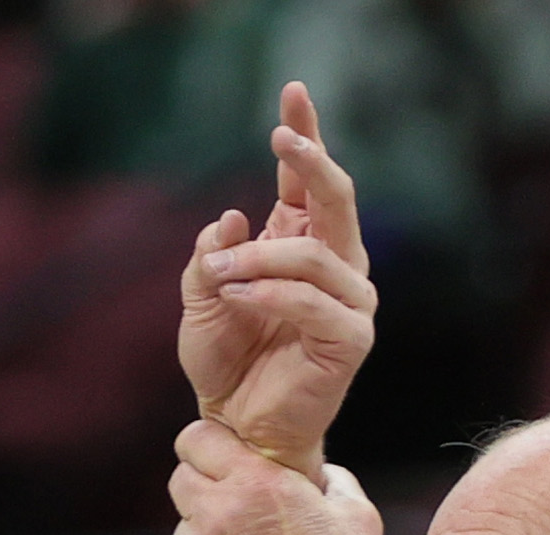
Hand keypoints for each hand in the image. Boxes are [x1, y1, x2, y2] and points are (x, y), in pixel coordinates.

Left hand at [155, 419, 385, 534]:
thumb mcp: (356, 517)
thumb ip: (328, 479)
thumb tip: (312, 469)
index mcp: (256, 484)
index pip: (198, 439)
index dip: (208, 450)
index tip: (217, 464)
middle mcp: (213, 514)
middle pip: (181, 482)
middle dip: (204, 496)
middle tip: (236, 526)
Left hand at [176, 83, 377, 485]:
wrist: (234, 427)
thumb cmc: (224, 364)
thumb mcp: (199, 303)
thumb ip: (209, 259)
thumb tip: (229, 217)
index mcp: (302, 247)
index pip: (309, 183)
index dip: (305, 137)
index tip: (292, 91)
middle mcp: (335, 266)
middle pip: (336, 198)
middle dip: (311, 162)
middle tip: (280, 137)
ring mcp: (349, 302)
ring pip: (315, 255)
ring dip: (260, 258)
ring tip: (220, 274)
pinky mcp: (350, 339)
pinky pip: (315, 303)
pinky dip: (272, 295)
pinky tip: (238, 295)